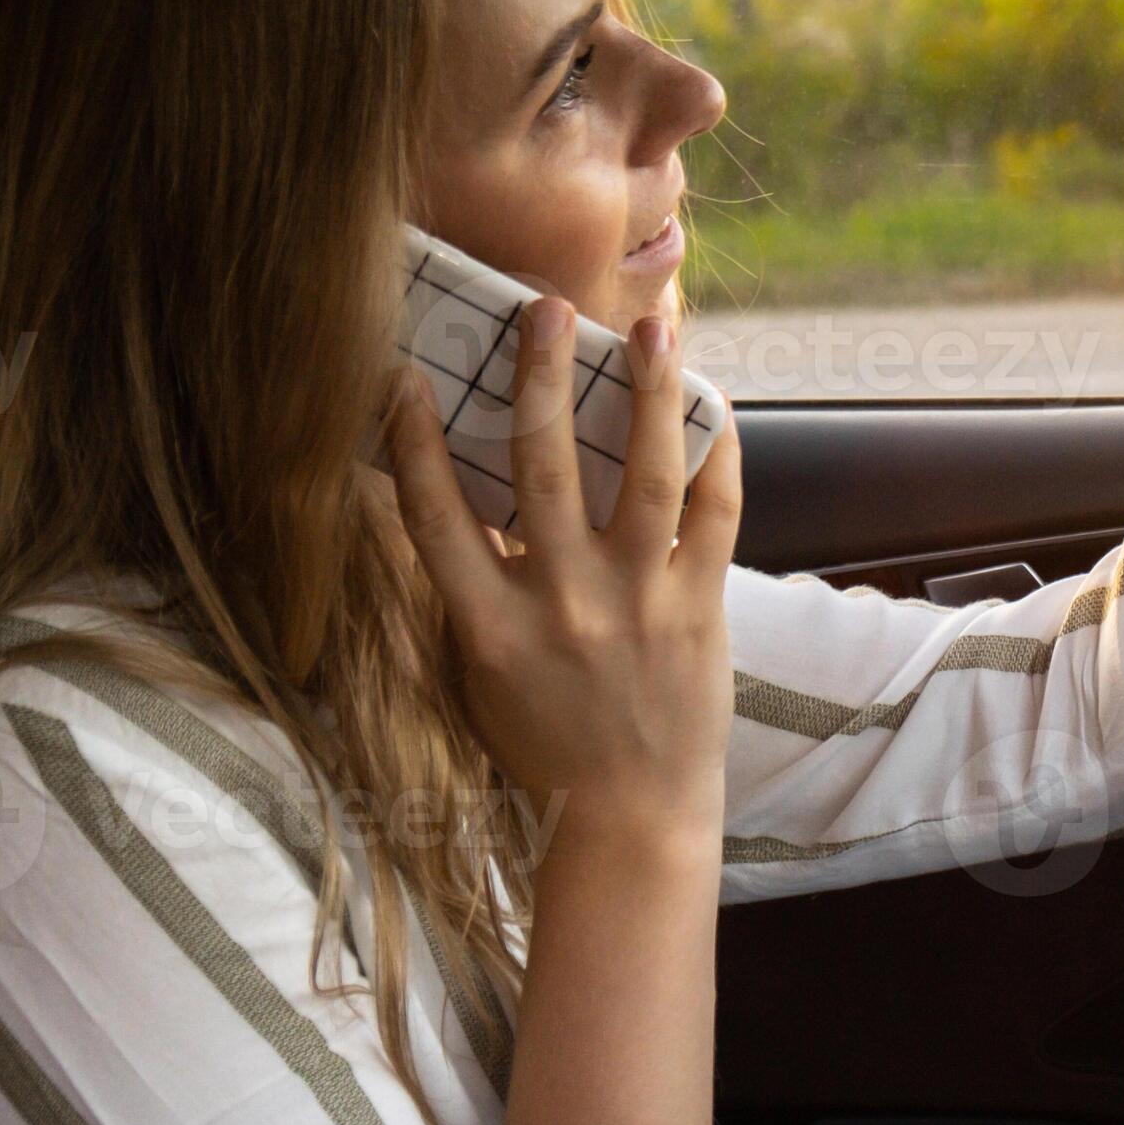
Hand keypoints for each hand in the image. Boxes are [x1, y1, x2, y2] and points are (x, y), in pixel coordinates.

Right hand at [386, 296, 741, 837]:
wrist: (629, 816)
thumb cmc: (544, 742)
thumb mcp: (481, 674)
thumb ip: (475, 590)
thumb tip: (464, 497)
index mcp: (487, 625)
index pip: (436, 517)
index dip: (413, 443)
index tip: (405, 374)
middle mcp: (561, 605)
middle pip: (541, 470)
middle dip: (542, 379)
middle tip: (545, 308)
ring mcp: (637, 603)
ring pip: (644, 477)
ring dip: (649, 394)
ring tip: (656, 328)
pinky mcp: (700, 608)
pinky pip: (716, 515)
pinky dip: (718, 454)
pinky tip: (713, 402)